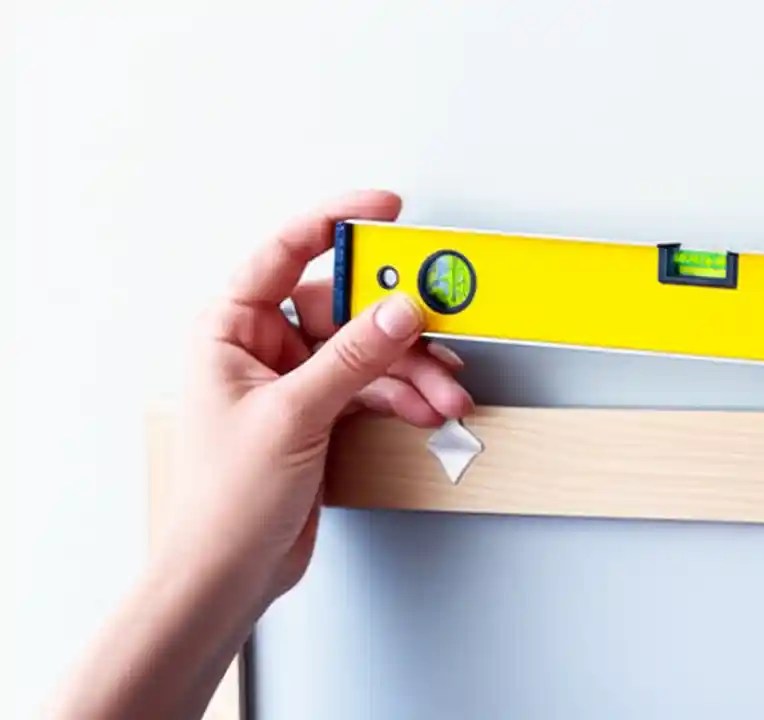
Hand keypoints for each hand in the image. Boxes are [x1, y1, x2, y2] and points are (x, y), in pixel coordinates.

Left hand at [52, 190, 470, 719]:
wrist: (228, 572)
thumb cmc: (226, 498)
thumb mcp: (294, 415)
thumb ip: (352, 357)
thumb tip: (401, 310)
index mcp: (230, 327)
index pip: (285, 252)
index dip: (337, 223)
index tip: (387, 210)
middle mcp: (260, 344)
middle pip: (341, 306)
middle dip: (395, 326)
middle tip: (440, 324)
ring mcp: (293, 377)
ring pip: (365, 350)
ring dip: (410, 370)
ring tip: (445, 393)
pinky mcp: (318, 410)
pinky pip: (370, 384)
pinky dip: (401, 395)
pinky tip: (427, 408)